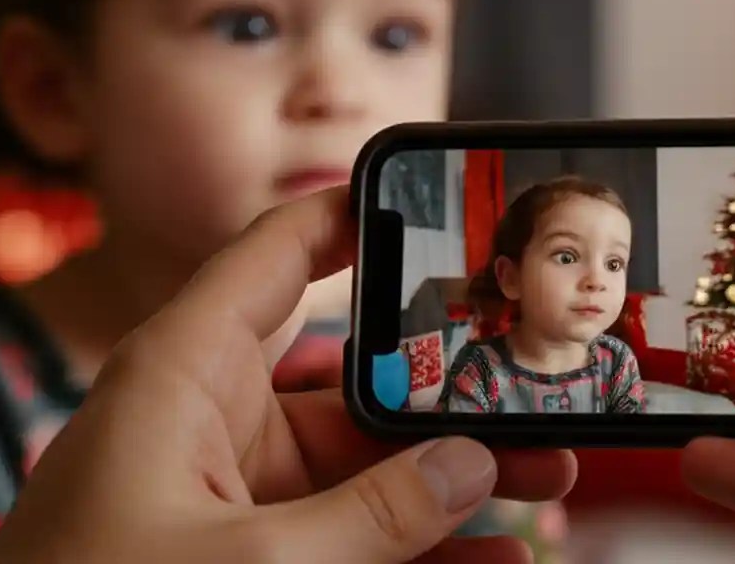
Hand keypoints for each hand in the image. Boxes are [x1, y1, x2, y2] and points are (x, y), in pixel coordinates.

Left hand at [0, 187, 576, 563]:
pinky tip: (494, 556)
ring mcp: (235, 497)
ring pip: (368, 469)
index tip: (442, 206)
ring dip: (455, 481)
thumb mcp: (251, 563)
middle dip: (450, 394)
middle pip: (356, 380)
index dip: (357, 217)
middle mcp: (215, 421)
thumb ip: (372, 516)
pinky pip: (353, 536)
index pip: (279, 254)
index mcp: (186, 373)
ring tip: (548, 479)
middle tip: (532, 394)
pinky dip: (421, 547)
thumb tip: (471, 466)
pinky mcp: (248, 555)